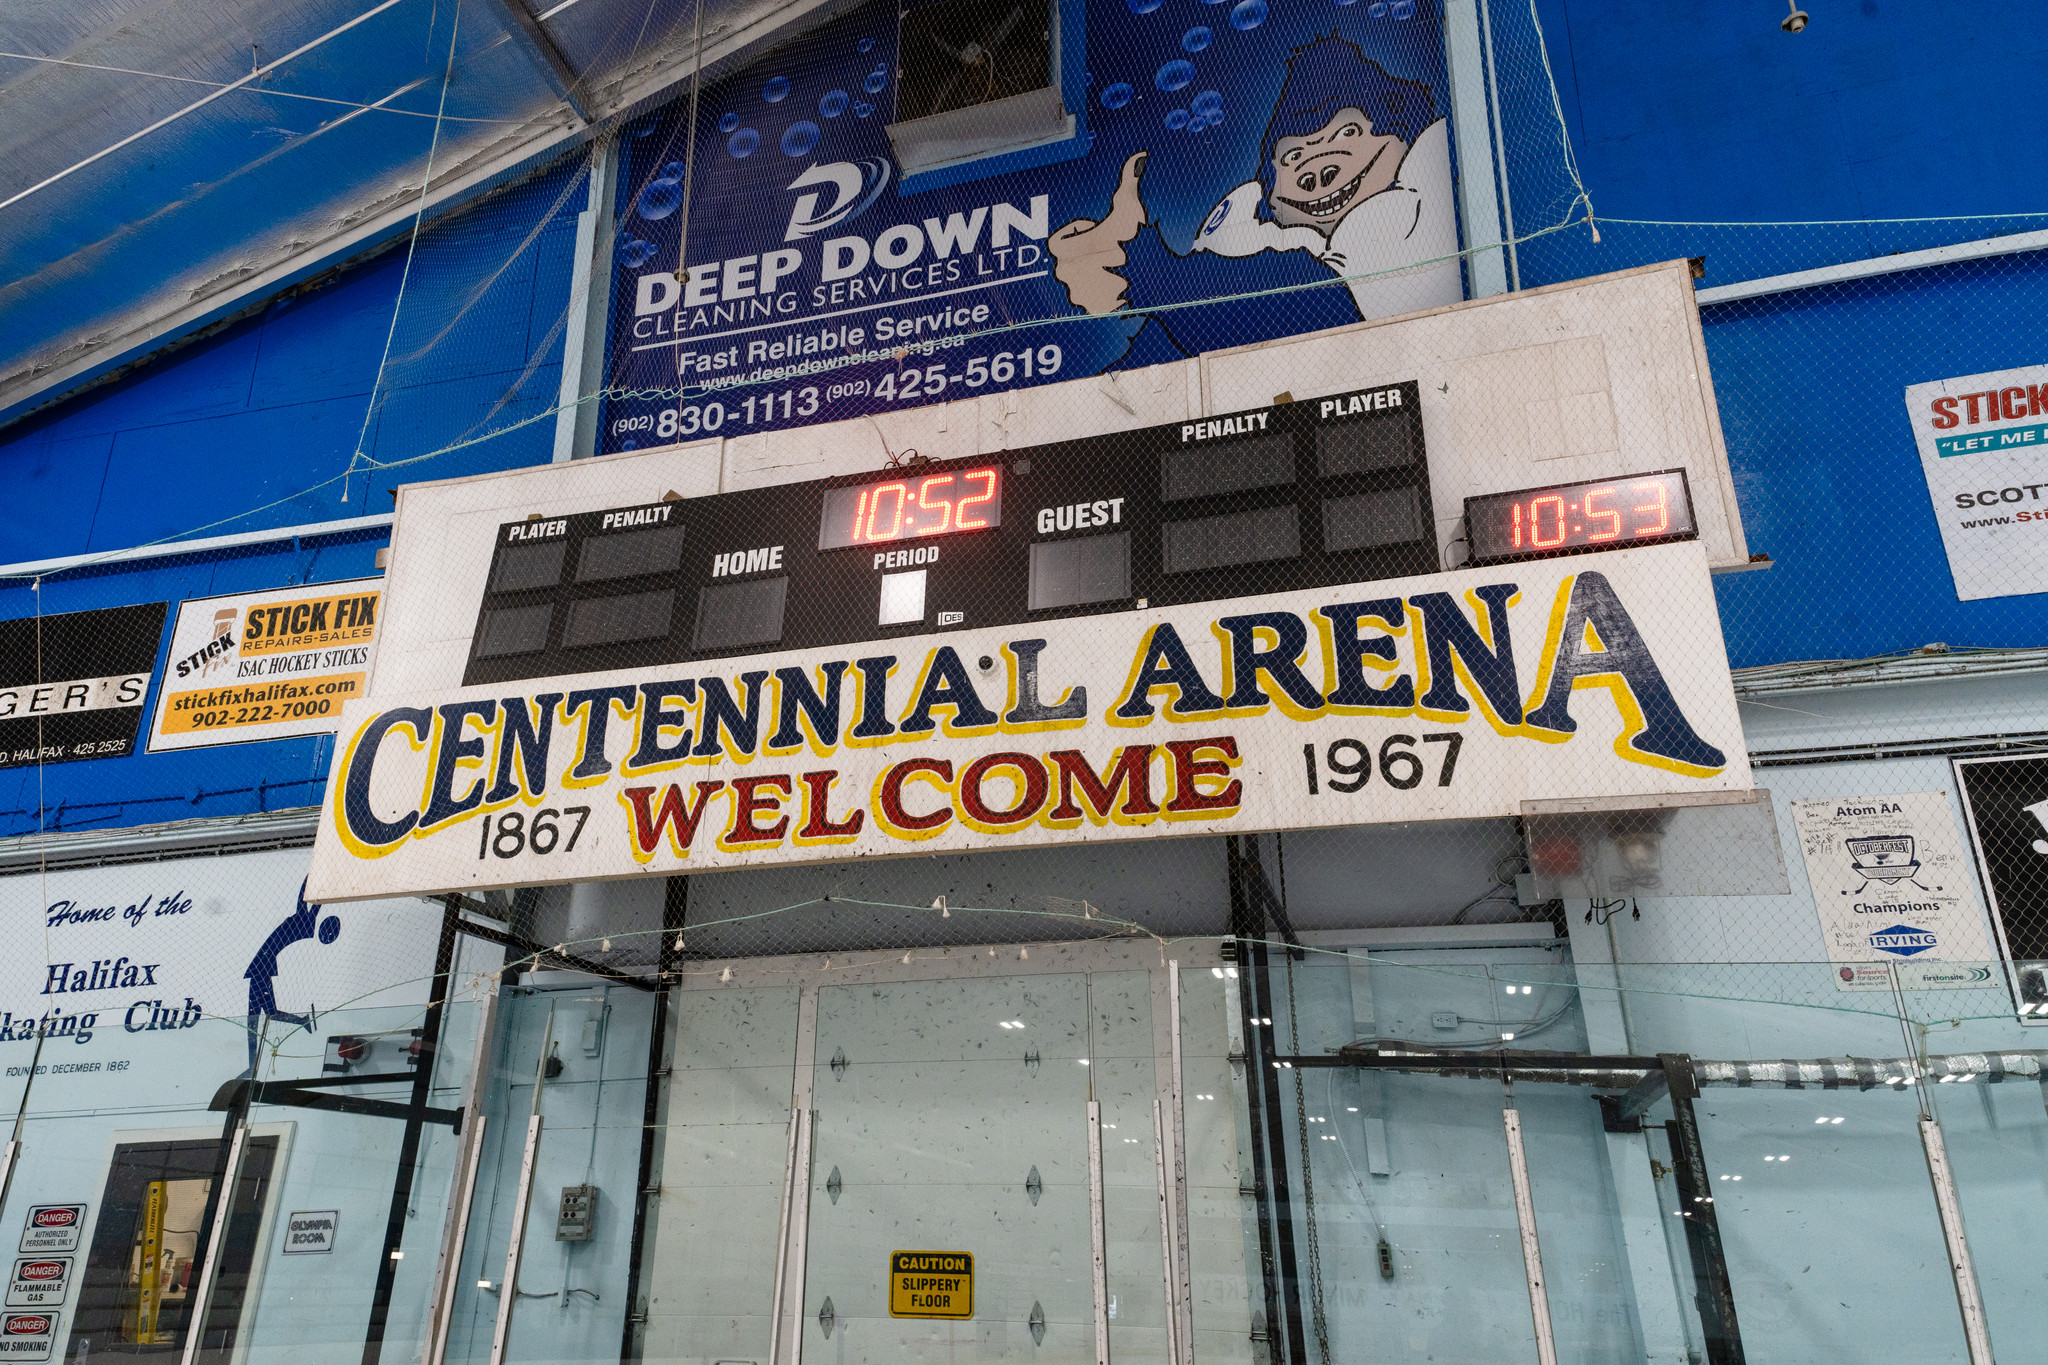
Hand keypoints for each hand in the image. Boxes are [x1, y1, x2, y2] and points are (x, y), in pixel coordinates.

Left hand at [1048, 152, 1148, 315]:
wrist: (1164, 286)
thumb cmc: (1145, 244)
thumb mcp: (1134, 209)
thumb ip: (1129, 180)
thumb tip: (1137, 156)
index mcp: (1073, 251)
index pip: (1056, 245)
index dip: (1073, 235)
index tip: (1091, 230)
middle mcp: (1071, 277)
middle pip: (1066, 261)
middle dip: (1082, 252)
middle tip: (1107, 247)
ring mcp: (1081, 298)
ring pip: (1077, 279)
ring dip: (1089, 271)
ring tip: (1115, 263)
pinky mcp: (1093, 313)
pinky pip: (1088, 298)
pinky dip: (1099, 290)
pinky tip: (1120, 281)